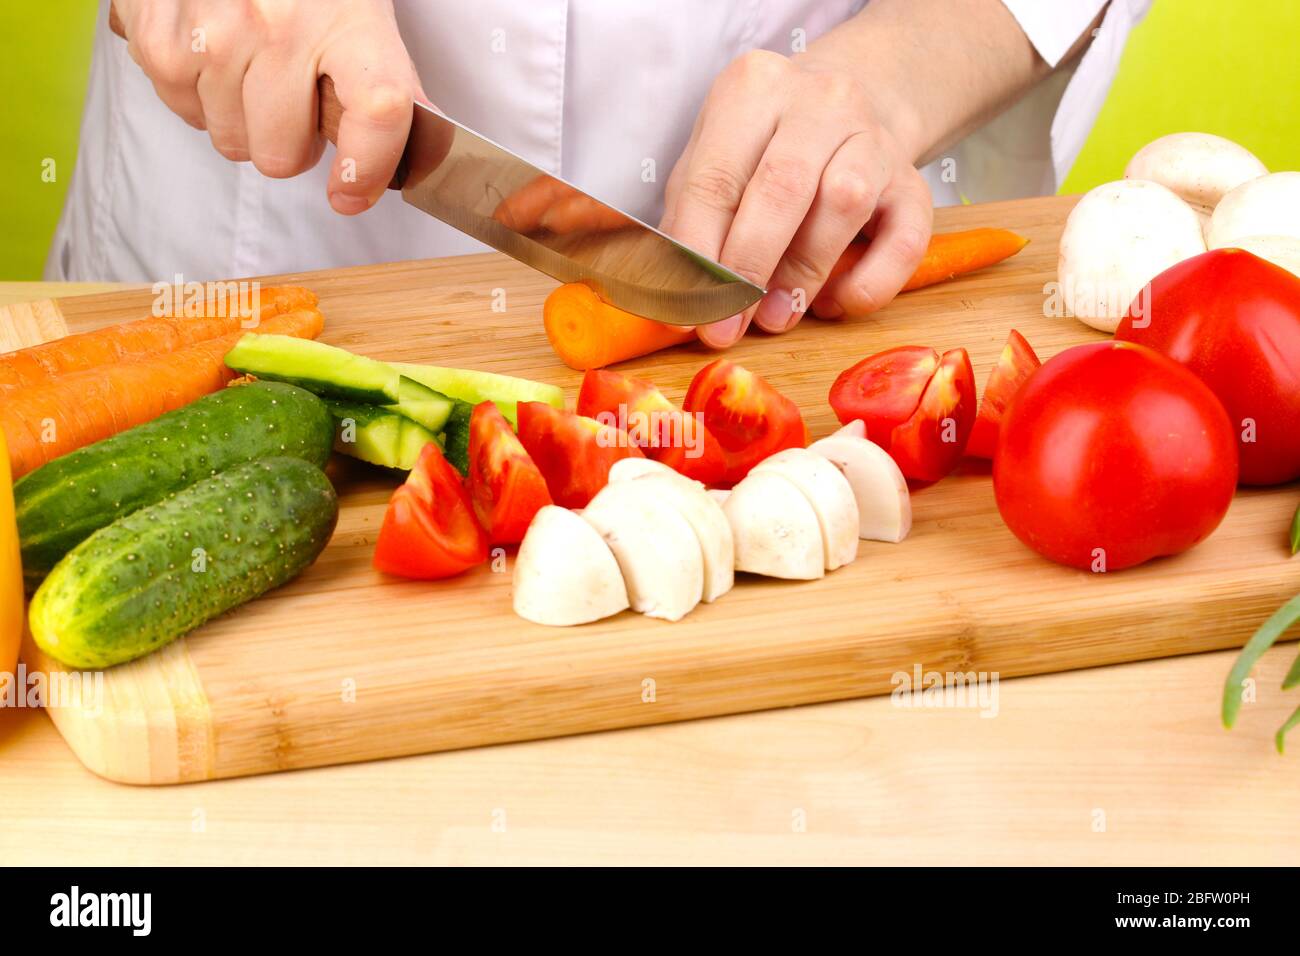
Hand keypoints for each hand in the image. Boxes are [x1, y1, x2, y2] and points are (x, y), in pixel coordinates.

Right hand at [112, 0, 424, 213]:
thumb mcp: (360, 10)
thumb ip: (390, 82)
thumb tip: (425, 148)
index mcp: (348, 20)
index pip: (378, 111)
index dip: (366, 167)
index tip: (350, 192)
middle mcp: (280, 27)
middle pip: (281, 155)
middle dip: (285, 140)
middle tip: (289, 96)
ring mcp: (215, 32)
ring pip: (230, 141)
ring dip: (240, 116)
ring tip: (248, 64)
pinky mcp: (160, 35)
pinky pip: (183, 110)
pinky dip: (196, 93)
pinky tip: (211, 51)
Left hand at [660, 49, 932, 347]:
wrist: (854, 104)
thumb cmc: (762, 148)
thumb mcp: (712, 162)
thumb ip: (690, 224)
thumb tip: (679, 301)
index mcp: (754, 88)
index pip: (716, 180)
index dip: (700, 256)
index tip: (691, 314)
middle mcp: (821, 101)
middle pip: (783, 187)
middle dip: (749, 269)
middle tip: (730, 325)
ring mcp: (875, 137)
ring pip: (846, 203)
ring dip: (805, 273)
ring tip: (776, 316)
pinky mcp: (915, 183)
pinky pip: (905, 239)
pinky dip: (870, 283)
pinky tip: (836, 302)